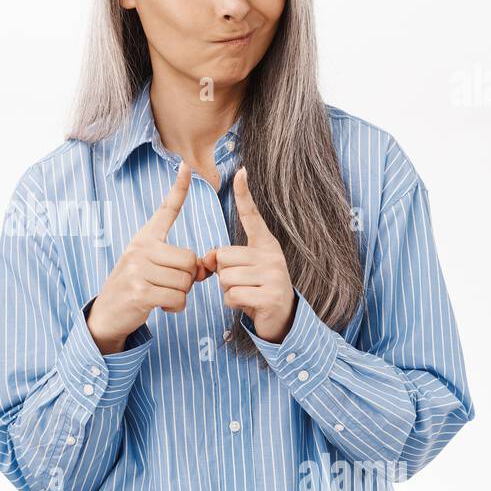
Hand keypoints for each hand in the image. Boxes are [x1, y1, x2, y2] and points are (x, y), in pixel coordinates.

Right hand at [86, 161, 201, 353]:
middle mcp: (140, 249)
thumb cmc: (136, 287)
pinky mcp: (140, 292)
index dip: (179, 188)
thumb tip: (205, 268)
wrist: (107, 314)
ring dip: (181, 294)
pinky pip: (177, 297)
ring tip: (162, 295)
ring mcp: (138, 270)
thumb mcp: (153, 269)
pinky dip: (175, 307)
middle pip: (189, 259)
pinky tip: (162, 306)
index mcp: (144, 238)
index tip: (186, 165)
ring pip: (186, 281)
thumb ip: (180, 264)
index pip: (166, 210)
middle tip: (170, 285)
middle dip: (188, 278)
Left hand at [198, 166, 295, 342]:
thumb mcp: (240, 270)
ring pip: (225, 277)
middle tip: (242, 283)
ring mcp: (274, 275)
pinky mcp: (270, 296)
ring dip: (227, 290)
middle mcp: (272, 256)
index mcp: (265, 245)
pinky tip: (248, 304)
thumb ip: (223, 259)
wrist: (282, 319)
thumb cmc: (256, 290)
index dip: (244, 195)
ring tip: (246, 293)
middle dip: (223, 274)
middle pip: (223, 256)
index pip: (252, 216)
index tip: (241, 171)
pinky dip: (233, 303)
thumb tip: (208, 259)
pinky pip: (232, 295)